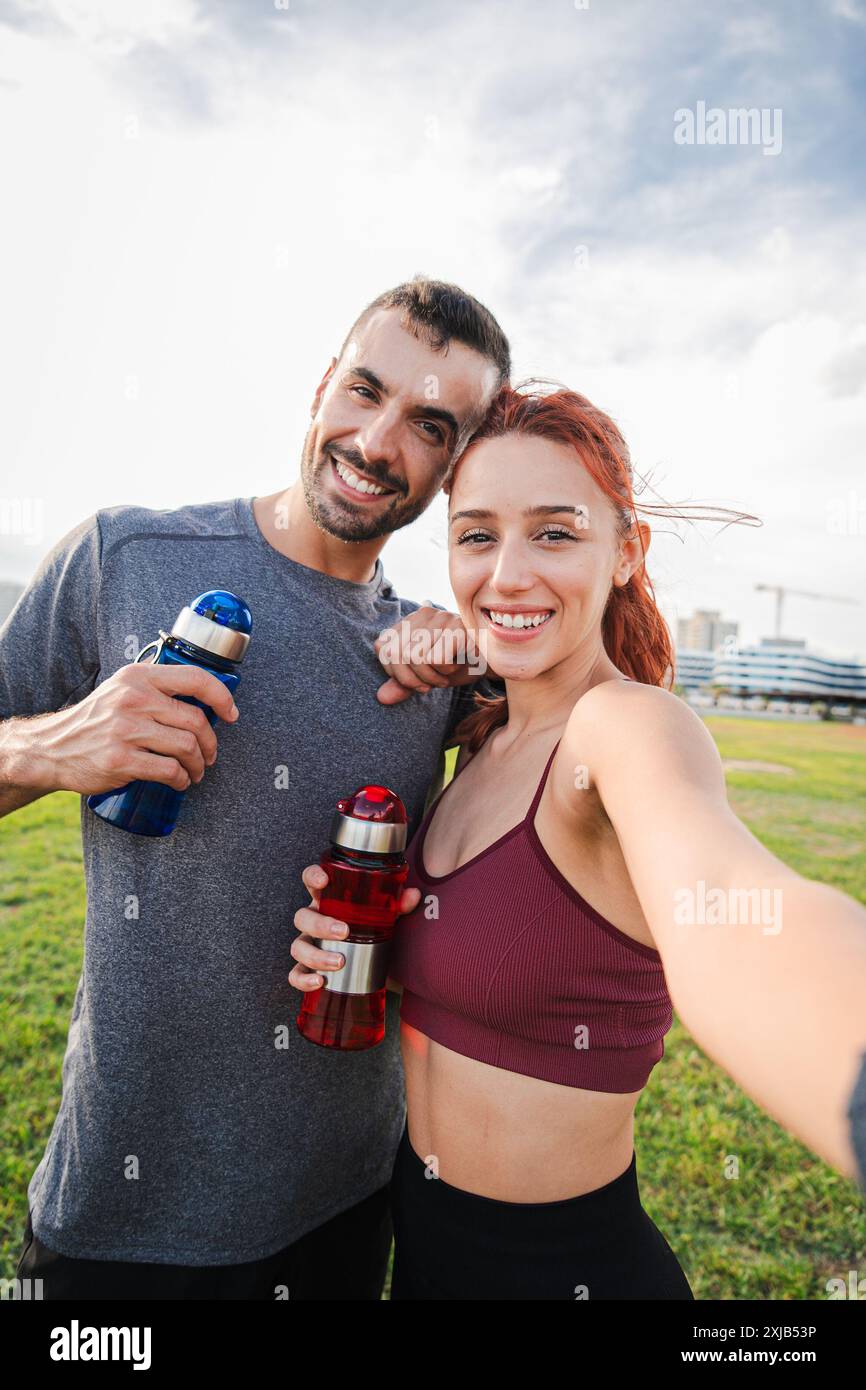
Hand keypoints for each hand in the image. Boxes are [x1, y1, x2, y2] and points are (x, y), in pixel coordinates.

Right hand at [22, 661, 239, 794]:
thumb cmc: (95, 721)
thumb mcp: (122, 691)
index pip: (195, 678)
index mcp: (138, 677)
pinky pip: (169, 771)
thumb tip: (205, 701)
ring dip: (199, 765)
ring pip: (186, 747)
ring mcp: (126, 730)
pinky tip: (180, 782)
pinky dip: (182, 780)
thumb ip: (156, 690)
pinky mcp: (121, 760)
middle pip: (195, 720)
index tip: (231, 714)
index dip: (222, 697)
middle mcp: (133, 699)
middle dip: (211, 743)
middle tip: (210, 755)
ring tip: (196, 771)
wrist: (52, 748)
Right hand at [289, 864, 421, 989]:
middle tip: (344, 932)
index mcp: (328, 900)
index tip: (323, 881)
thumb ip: (399, 904)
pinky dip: (303, 979)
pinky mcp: (310, 968)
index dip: (312, 876)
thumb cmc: (371, 927)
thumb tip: (414, 896)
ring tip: (339, 962)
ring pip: (298, 947)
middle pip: (303, 917)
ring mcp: (310, 944)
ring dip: (315, 955)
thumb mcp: (385, 914)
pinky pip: (296, 975)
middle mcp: (314, 920)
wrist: (372, 958)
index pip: (312, 881)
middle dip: (320, 924)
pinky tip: (319, 982)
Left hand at [374, 603, 481, 704]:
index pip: (382, 646)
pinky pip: (435, 658)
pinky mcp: (457, 627)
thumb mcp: (428, 677)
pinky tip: (456, 667)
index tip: (414, 680)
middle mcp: (423, 614)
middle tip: (430, 684)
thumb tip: (381, 698)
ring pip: (414, 657)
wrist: (496, 661)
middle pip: (396, 653)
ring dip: (430, 677)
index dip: (393, 671)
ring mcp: (441, 617)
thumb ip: (404, 685)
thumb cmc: (461, 665)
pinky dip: (444, 672)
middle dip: (411, 679)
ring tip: (444, 676)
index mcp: (410, 622)